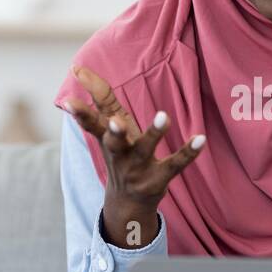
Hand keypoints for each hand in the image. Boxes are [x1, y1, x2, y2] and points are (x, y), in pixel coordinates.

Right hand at [66, 64, 204, 247]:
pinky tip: (200, 139)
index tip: (70, 97)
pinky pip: (175, 164)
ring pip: (145, 149)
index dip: (81, 111)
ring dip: (154, 133)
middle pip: (113, 142)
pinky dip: (188, 152)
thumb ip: (99, 98)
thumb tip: (78, 67)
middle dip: (113, 131)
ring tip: (163, 116)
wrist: (127, 203)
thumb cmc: (119, 154)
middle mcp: (119, 154)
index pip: (91, 123)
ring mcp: (138, 168)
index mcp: (105, 140)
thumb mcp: (107, 129)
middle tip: (115, 121)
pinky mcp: (158, 178)